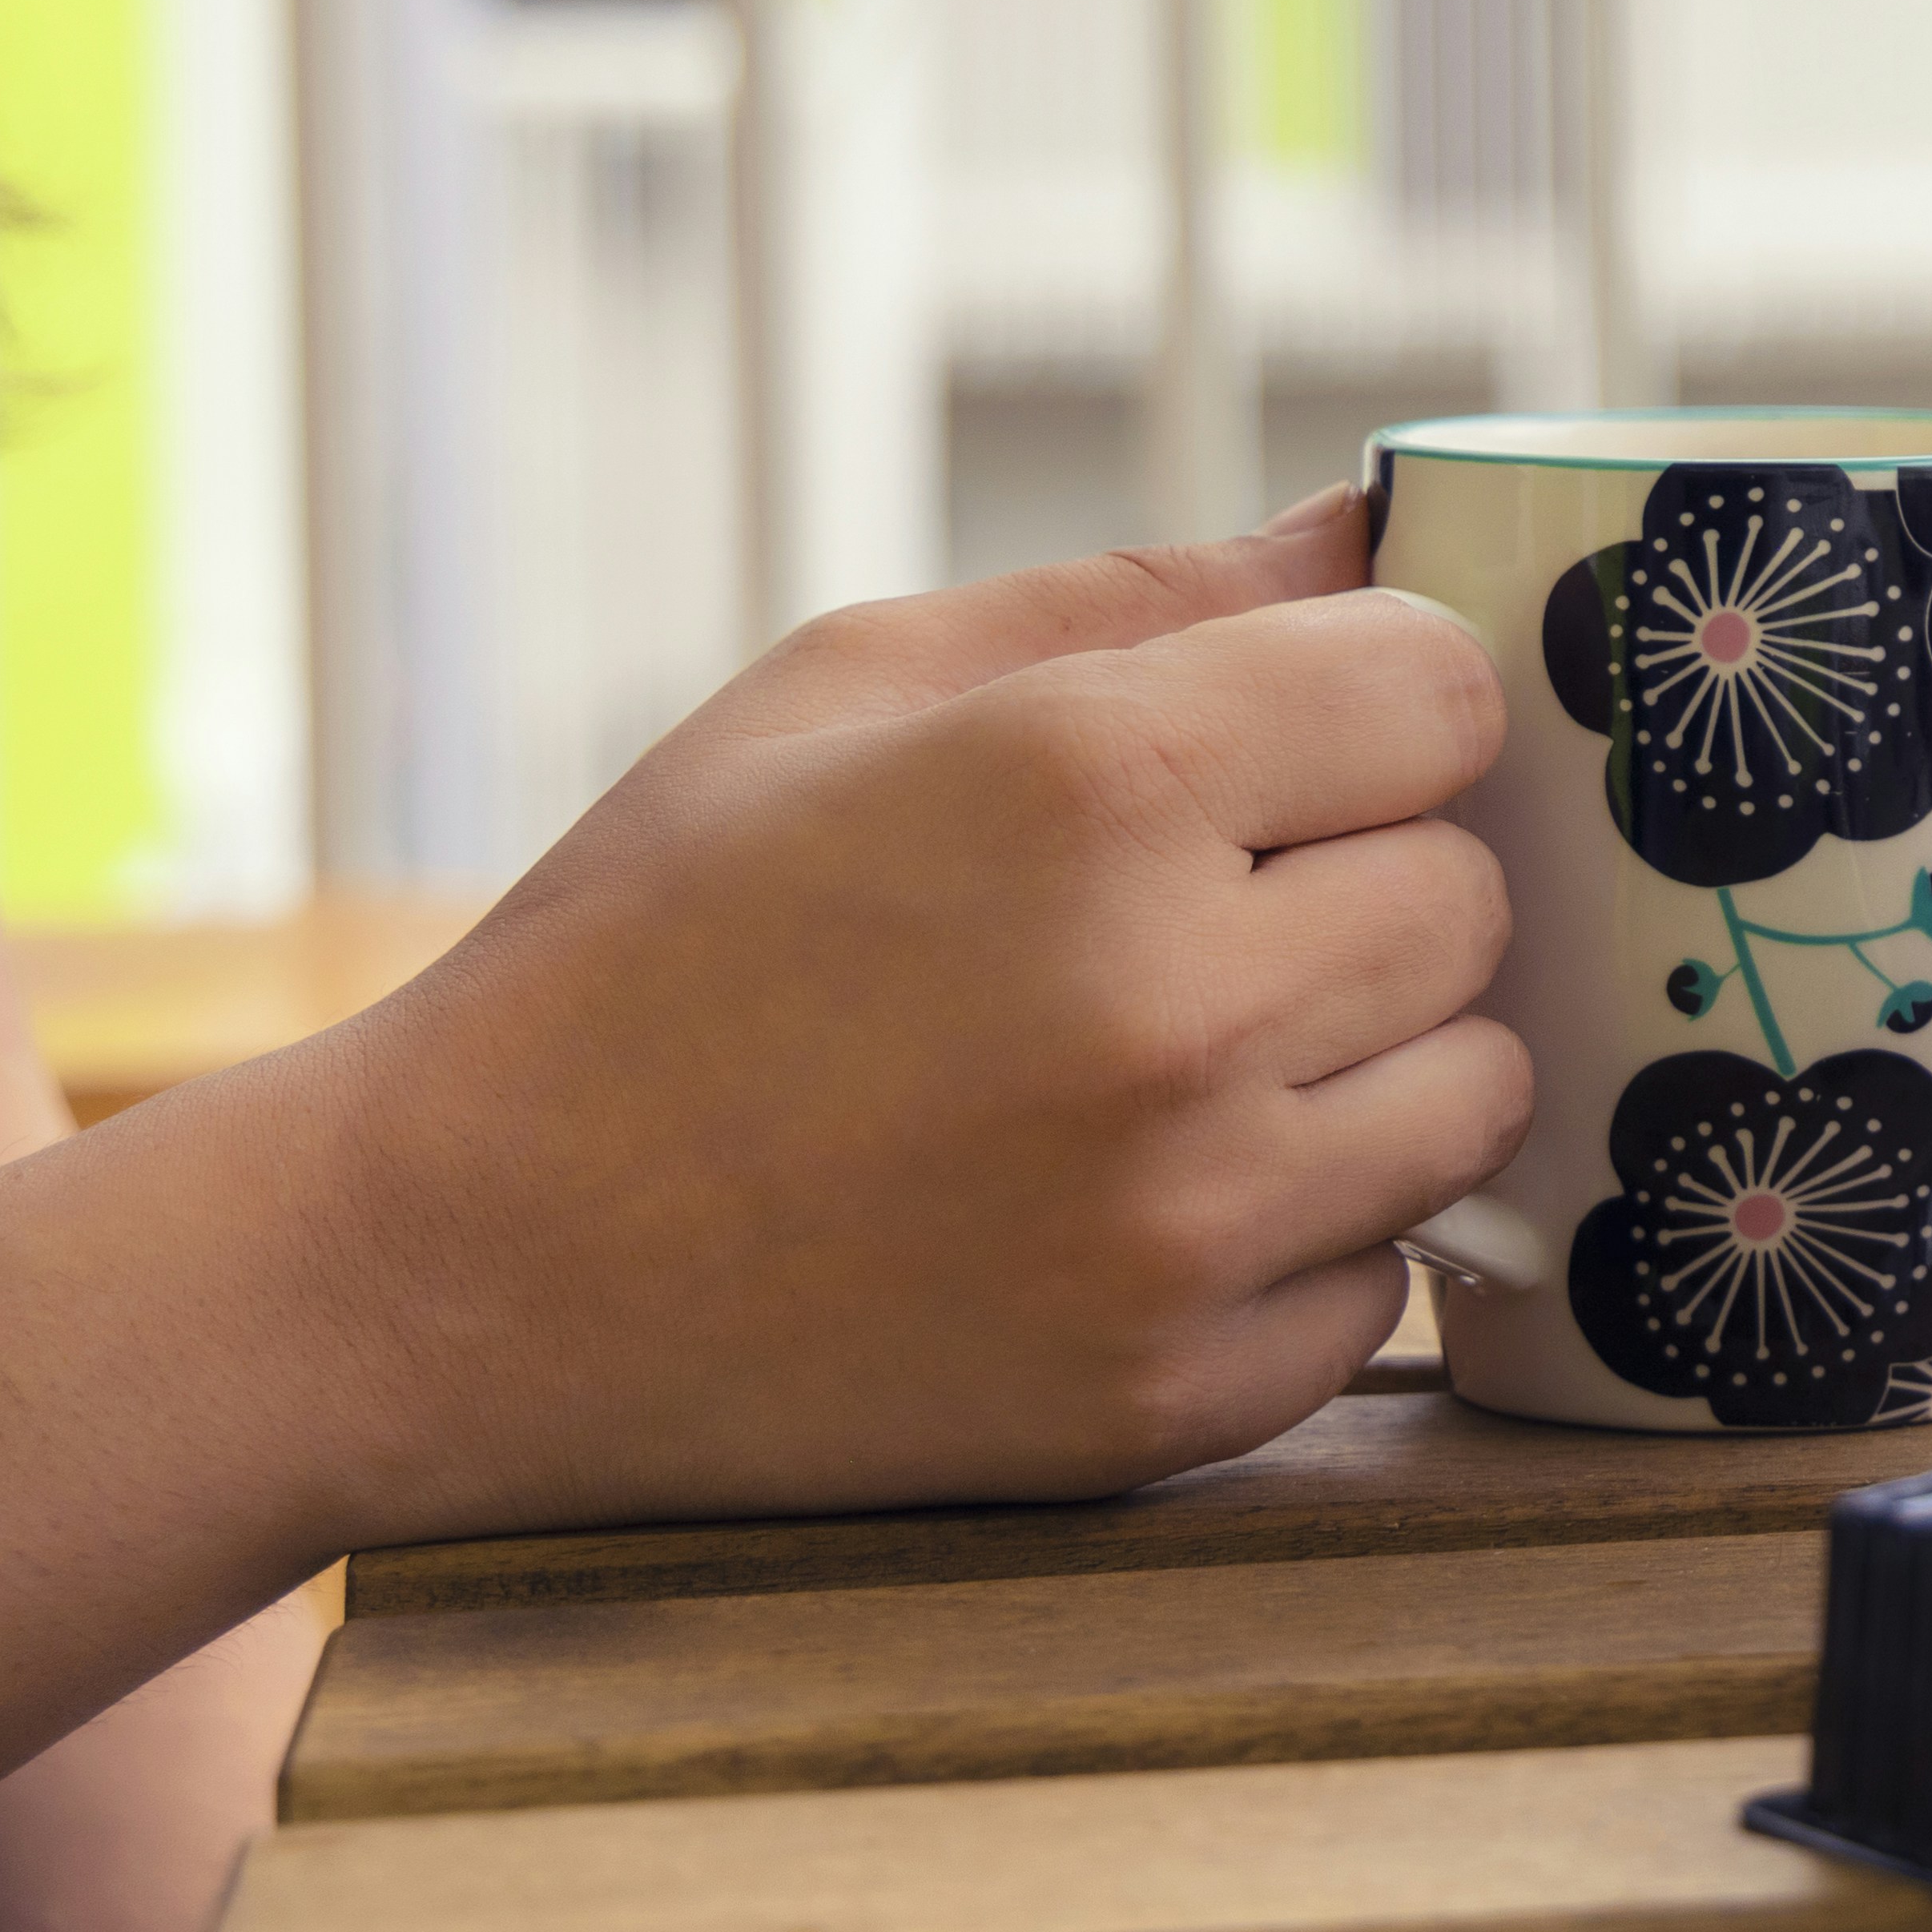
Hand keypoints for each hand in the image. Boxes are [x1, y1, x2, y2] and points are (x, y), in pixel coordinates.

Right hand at [291, 488, 1530, 1538]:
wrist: (458, 1262)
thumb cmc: (659, 936)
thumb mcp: (857, 684)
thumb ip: (1159, 591)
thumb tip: (1383, 530)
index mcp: (1093, 784)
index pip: (1445, 696)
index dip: (1376, 707)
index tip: (1285, 747)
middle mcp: (1168, 1006)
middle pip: (1472, 899)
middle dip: (1364, 883)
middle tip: (1195, 913)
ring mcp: (1179, 1225)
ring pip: (1474, 1092)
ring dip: (1366, 1064)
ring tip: (1174, 1055)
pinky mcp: (1168, 1402)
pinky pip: (1382, 1285)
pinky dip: (1299, 1244)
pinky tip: (1133, 1202)